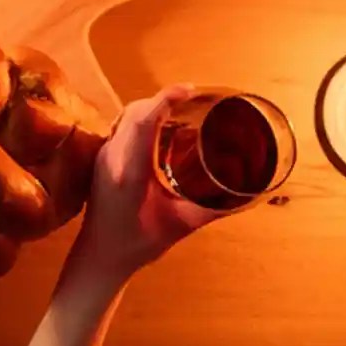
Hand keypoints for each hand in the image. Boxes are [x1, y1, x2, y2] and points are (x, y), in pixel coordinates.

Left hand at [67, 84, 217, 287]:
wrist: (99, 256)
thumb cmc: (137, 244)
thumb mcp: (180, 226)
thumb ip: (212, 208)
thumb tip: (247, 194)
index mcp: (129, 172)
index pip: (143, 122)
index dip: (165, 98)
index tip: (189, 89)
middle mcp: (112, 158)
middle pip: (134, 111)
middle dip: (162, 98)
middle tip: (191, 97)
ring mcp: (104, 156)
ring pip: (125, 116)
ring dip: (150, 106)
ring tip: (179, 106)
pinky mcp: (103, 158)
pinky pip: (121, 126)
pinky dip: (141, 117)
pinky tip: (160, 125)